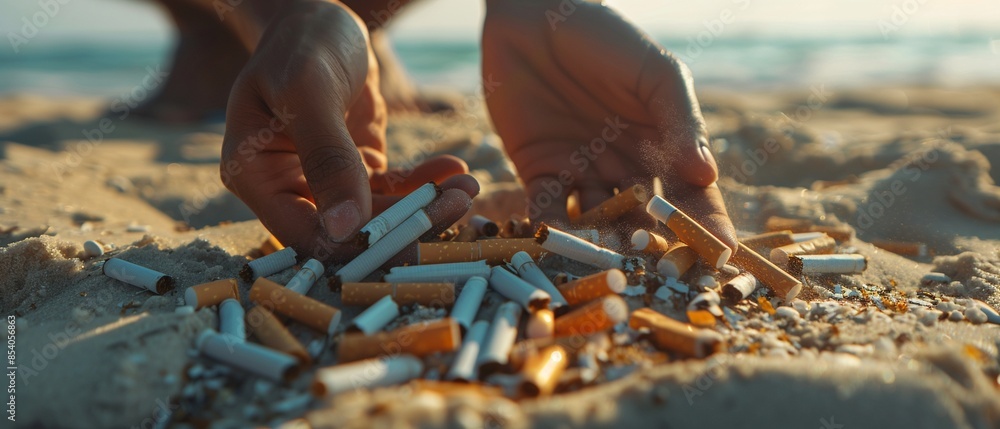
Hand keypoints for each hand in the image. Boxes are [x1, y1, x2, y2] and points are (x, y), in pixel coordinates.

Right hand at [221, 1, 475, 262]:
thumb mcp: (310, 92)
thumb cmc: (302, 43)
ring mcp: (325, 183)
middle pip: (347, 233)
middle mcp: (287, 189)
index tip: (411, 238)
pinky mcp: (358, 172)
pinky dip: (426, 185)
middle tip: (456, 207)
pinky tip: (457, 171)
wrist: (319, 17)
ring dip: (424, 208)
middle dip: (404, 227)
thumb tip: (345, 228)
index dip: (356, 247)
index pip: (304, 234)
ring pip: (378, 217)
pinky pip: (395, 192)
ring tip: (467, 189)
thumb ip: (327, 158)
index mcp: (257, 177)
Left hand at [482, 0, 735, 249]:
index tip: (720, 257)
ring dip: (604, 245)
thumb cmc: (606, 38)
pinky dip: (552, 228)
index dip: (705, 226)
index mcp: (662, 145)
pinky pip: (548, 209)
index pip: (691, 195)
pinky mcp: (540, 172)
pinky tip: (558, 245)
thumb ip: (680, 121)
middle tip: (664, 278)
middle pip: (647, 218)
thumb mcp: (655, 73)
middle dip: (656, 249)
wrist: (535, 15)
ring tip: (613, 268)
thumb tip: (706, 174)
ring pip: (598, 221)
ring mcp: (583, 173)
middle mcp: (626, 168)